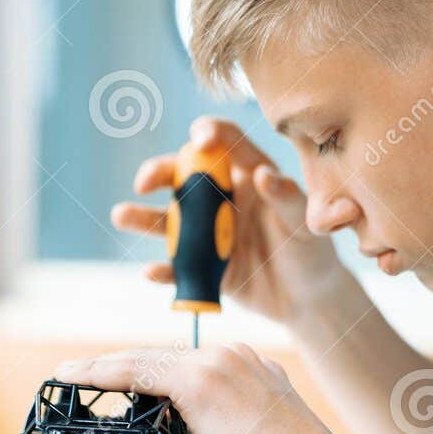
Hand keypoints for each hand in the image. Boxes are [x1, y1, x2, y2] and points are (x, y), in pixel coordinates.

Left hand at [53, 343, 347, 433]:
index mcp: (255, 373)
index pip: (189, 368)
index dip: (153, 376)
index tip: (132, 388)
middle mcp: (235, 359)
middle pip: (162, 358)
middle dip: (122, 368)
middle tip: (86, 376)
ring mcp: (216, 365)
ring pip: (143, 360)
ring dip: (102, 368)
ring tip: (71, 374)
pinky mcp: (197, 380)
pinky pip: (134, 372)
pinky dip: (99, 374)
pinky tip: (75, 377)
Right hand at [113, 116, 348, 328]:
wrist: (307, 299)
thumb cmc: (311, 250)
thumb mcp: (304, 222)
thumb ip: (287, 197)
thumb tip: (263, 174)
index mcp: (249, 175)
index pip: (225, 143)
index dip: (208, 134)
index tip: (199, 139)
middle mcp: (222, 199)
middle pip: (184, 176)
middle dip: (159, 173)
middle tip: (144, 181)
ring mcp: (207, 232)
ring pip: (168, 220)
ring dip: (142, 217)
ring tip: (120, 215)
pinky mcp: (202, 267)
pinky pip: (177, 267)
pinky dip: (163, 271)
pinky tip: (152, 273)